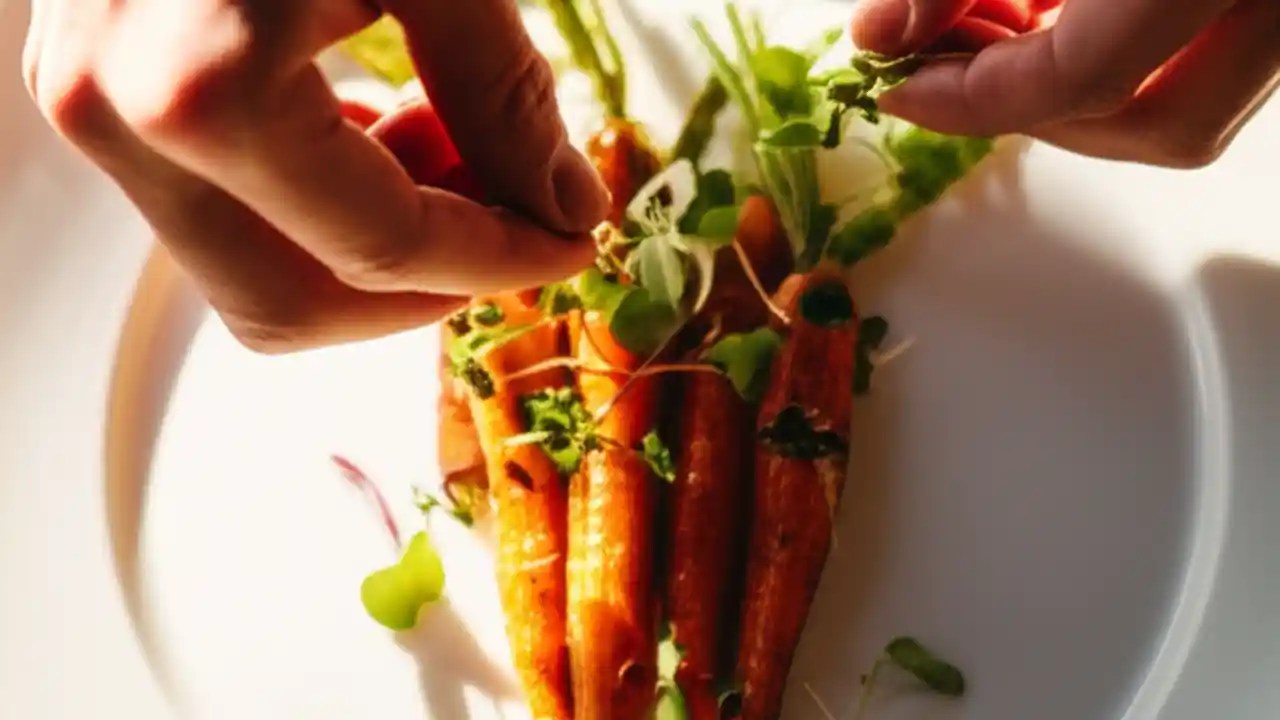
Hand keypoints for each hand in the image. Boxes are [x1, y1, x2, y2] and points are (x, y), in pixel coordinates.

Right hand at [22, 0, 608, 351]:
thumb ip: (505, 93)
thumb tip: (560, 212)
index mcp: (195, 92)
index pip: (380, 252)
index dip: (500, 261)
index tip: (576, 239)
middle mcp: (114, 115)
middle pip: (296, 301)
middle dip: (430, 276)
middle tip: (518, 203)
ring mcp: (95, 101)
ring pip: (253, 269)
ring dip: (376, 241)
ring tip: (453, 145)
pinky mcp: (108, 81)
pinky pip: (224, 205)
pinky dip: (323, 194)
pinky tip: (389, 124)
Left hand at [851, 0, 1279, 167]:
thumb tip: (881, 36)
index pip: (1084, 78)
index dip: (973, 96)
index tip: (897, 84)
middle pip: (1163, 128)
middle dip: (1038, 114)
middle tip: (947, 70)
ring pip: (1196, 108)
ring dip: (1079, 87)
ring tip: (995, 29)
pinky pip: (1215, 61)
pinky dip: (1126, 51)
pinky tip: (1051, 10)